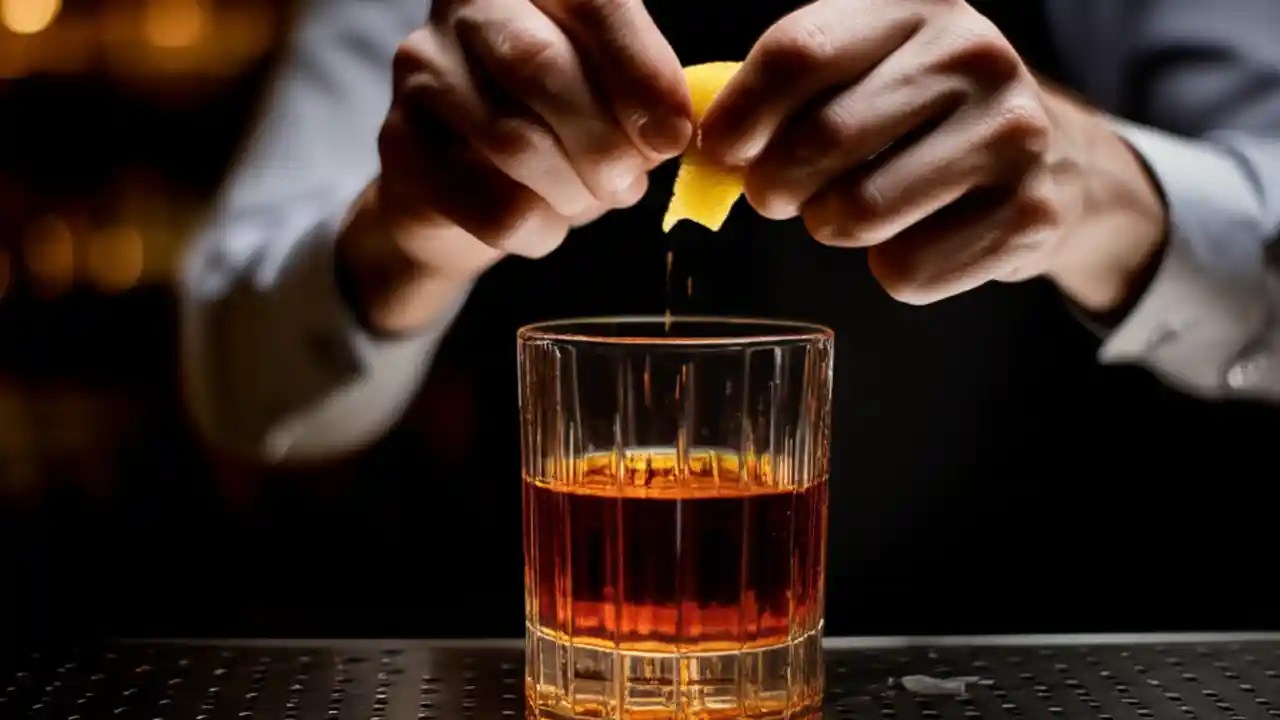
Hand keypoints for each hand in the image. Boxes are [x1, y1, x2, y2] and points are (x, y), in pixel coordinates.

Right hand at [339, 0, 692, 332]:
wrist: (458, 190)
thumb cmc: (552, 128)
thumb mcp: (610, 99)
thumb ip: (642, 99)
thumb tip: (669, 131)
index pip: (594, 4)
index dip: (640, 73)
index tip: (673, 134)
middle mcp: (468, 5)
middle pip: (540, 66)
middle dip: (603, 141)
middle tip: (628, 183)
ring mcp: (424, 69)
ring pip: (513, 141)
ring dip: (573, 191)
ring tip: (589, 200)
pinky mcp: (400, 143)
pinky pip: (491, 204)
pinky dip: (540, 229)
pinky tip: (547, 224)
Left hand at [698, 0, 1166, 310]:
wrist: (1048, 159)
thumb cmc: (919, 115)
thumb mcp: (860, 70)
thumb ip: (780, 92)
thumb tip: (695, 142)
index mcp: (913, 7)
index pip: (797, 54)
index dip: (739, 116)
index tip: (719, 152)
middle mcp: (973, 54)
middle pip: (820, 141)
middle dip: (775, 187)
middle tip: (781, 196)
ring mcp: (1013, 132)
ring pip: (858, 215)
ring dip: (833, 228)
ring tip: (854, 209)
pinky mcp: (1032, 212)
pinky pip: (907, 270)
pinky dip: (891, 271)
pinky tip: (917, 236)